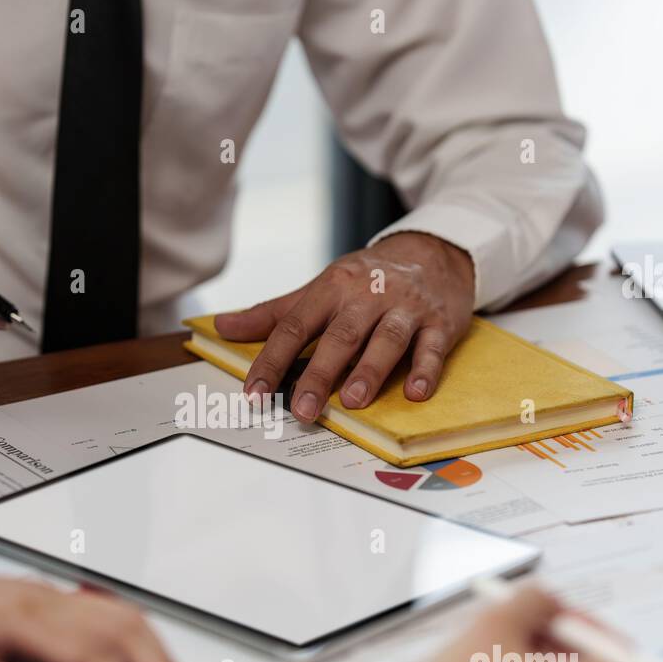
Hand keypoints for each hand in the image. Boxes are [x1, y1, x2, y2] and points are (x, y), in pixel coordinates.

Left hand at [0, 566, 202, 661]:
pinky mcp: (53, 595)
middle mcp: (48, 602)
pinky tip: (153, 644)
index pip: (90, 659)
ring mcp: (54, 594)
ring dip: (158, 649)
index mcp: (25, 620)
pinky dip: (139, 627)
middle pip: (122, 633)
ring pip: (122, 616)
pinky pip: (108, 606)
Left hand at [213, 232, 474, 421]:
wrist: (432, 252)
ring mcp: (405, 308)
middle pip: (340, 336)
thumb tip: (223, 326)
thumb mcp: (321, 288)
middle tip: (303, 409)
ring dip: (371, 370)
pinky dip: (425, 369)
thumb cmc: (367, 279)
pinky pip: (432, 347)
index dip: (272, 360)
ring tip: (354, 401)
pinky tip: (415, 392)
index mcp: (331, 288)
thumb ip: (274, 313)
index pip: (294, 326)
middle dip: (320, 374)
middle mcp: (367, 296)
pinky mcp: (439, 322)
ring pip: (387, 339)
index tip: (254, 393)